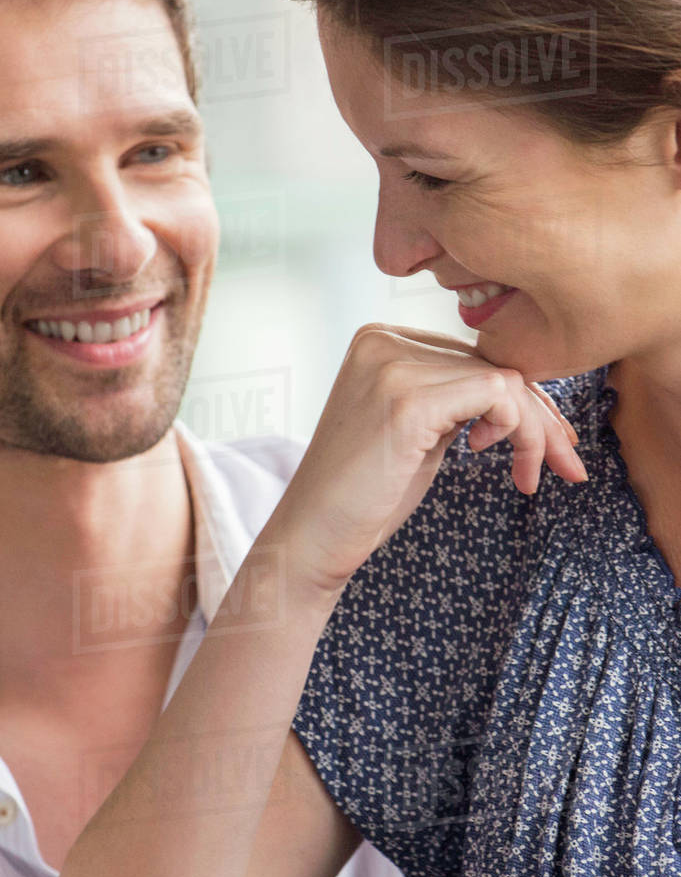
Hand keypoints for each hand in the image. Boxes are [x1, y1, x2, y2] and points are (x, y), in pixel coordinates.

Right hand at [267, 324, 586, 597]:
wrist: (311, 537)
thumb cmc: (363, 495)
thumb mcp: (416, 430)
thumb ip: (453, 398)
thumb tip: (523, 390)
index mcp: (379, 339)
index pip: (472, 355)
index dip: (518, 399)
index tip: (545, 445)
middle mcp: (382, 340)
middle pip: (492, 363)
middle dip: (539, 418)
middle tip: (565, 466)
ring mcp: (392, 365)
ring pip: (504, 379)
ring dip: (533, 431)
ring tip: (530, 475)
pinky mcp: (407, 400)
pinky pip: (497, 394)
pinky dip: (518, 430)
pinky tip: (497, 460)